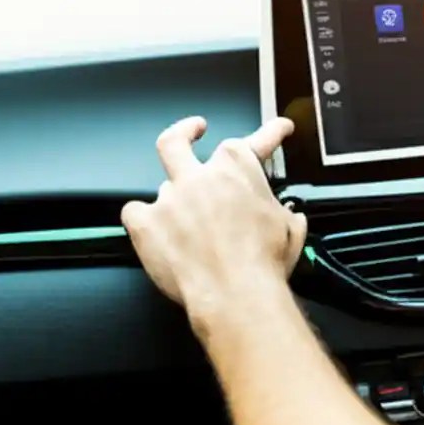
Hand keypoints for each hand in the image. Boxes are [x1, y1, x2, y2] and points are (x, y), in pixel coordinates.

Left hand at [121, 117, 306, 329]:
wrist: (236, 295)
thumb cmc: (262, 265)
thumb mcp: (289, 230)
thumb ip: (283, 213)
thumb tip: (286, 215)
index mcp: (238, 168)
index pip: (255, 140)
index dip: (270, 132)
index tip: (278, 129)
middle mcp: (201, 176)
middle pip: (179, 140)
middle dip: (185, 130)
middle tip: (193, 129)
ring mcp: (170, 197)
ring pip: (163, 185)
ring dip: (176, 200)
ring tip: (187, 226)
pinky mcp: (146, 223)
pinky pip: (134, 211)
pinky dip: (143, 219)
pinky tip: (154, 230)